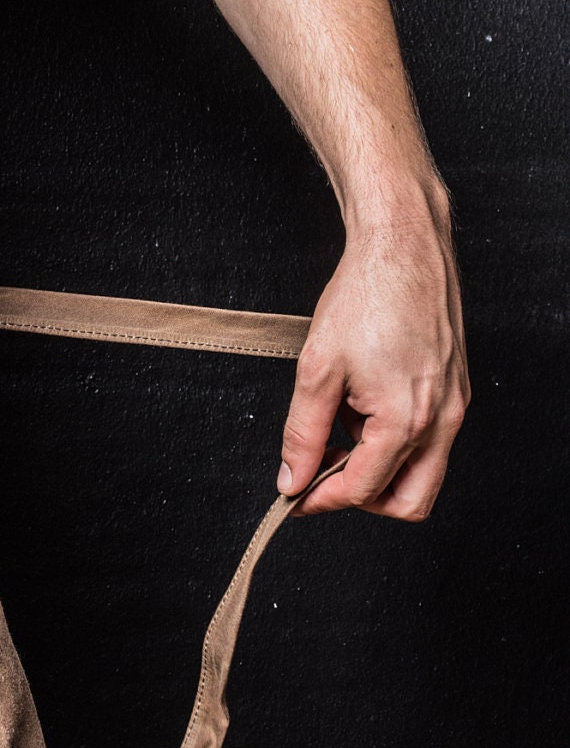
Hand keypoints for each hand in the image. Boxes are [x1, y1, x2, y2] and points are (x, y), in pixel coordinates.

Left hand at [279, 194, 467, 519]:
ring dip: (378, 466)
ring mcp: (454, 405)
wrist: (402, 246)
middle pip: (409, 502)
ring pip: (421, 472)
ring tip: (342, 424)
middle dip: (363, 498)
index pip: (363, 490)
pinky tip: (363, 404)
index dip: (321, 499)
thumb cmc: (365, 296)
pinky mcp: (455, 390)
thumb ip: (302, 434)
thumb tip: (292, 478)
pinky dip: (394, 439)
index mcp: (407, 420)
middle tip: (323, 472)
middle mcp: (442, 420)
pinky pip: (428, 439)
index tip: (295, 495)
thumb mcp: (317, 370)